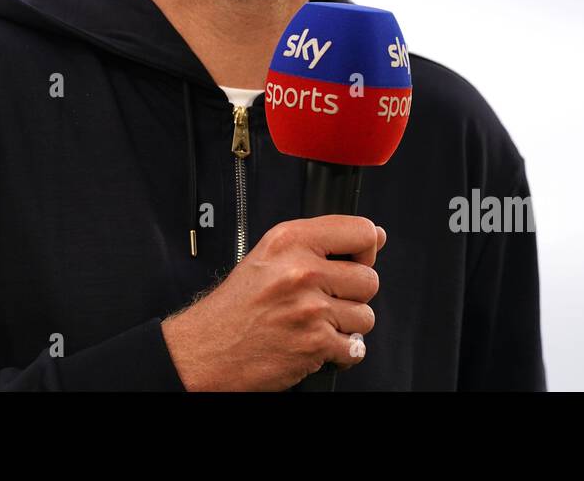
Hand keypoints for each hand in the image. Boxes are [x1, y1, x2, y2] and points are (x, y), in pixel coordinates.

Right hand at [161, 216, 385, 390]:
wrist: (207, 348)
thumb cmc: (237, 305)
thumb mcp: (271, 255)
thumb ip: (322, 241)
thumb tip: (375, 235)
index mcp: (290, 240)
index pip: (360, 230)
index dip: (365, 248)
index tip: (356, 259)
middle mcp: (301, 270)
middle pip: (369, 279)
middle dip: (352, 295)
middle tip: (324, 300)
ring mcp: (309, 308)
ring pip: (366, 316)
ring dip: (346, 326)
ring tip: (315, 323)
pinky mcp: (315, 343)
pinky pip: (356, 348)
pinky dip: (340, 352)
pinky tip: (316, 344)